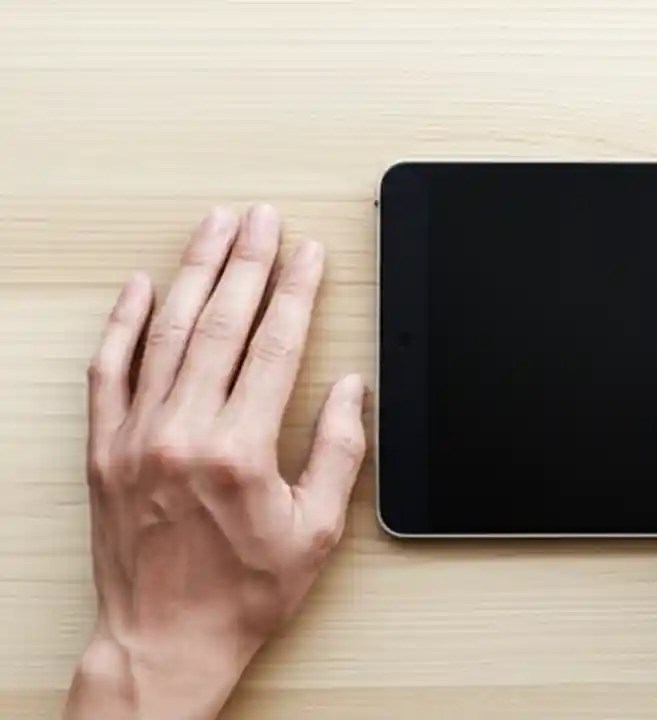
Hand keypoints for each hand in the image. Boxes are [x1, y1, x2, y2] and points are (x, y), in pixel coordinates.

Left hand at [65, 206, 366, 719]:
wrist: (163, 639)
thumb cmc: (242, 593)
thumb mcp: (316, 529)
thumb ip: (338, 452)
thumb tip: (349, 390)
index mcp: (239, 451)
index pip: (274, 346)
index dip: (297, 292)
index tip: (309, 254)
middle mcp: (182, 433)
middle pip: (220, 323)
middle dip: (248, 262)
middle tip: (263, 220)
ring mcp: (135, 436)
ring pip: (166, 333)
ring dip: (193, 273)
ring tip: (213, 228)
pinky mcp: (103, 448)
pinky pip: (108, 370)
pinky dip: (123, 323)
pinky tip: (140, 286)